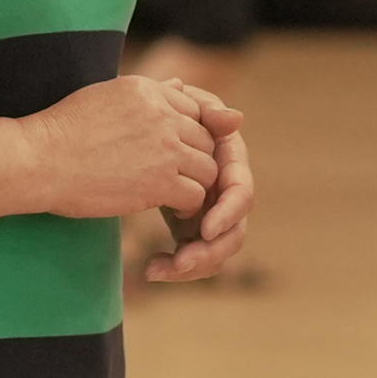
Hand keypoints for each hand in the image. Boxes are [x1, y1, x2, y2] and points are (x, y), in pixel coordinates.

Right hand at [19, 73, 224, 226]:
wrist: (36, 160)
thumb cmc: (62, 131)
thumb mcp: (105, 96)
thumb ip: (147, 94)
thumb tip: (180, 85)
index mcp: (146, 89)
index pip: (193, 109)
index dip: (186, 134)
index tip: (171, 153)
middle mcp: (160, 114)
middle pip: (205, 139)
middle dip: (194, 160)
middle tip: (176, 177)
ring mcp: (163, 147)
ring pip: (208, 168)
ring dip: (194, 183)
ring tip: (174, 194)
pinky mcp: (159, 182)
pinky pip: (196, 194)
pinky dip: (186, 205)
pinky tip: (169, 208)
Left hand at [145, 84, 257, 280]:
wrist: (135, 134)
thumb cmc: (164, 114)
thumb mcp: (184, 106)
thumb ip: (206, 111)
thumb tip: (236, 118)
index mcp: (231, 165)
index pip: (241, 194)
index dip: (228, 213)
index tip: (205, 229)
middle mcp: (227, 195)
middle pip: (234, 233)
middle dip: (211, 252)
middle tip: (182, 263)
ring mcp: (211, 216)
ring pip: (215, 253)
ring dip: (191, 267)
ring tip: (154, 271)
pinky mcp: (192, 231)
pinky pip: (192, 259)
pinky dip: (174, 268)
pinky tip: (149, 269)